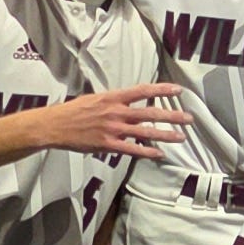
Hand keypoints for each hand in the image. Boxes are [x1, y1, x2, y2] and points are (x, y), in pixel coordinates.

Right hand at [30, 81, 190, 160]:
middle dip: (172, 116)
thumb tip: (132, 103)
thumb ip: (115, 102)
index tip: (178, 90)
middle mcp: (115, 111)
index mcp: (112, 97)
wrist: (54, 125)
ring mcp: (112, 129)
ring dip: (165, 135)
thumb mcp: (96, 99)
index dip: (161, 90)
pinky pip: (132, 149)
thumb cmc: (74, 111)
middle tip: (189, 118)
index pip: (142, 91)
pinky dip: (147, 152)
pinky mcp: (107, 144)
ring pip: (145, 132)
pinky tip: (160, 154)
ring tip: (181, 137)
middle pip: (150, 113)